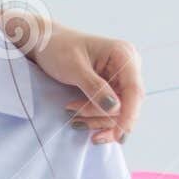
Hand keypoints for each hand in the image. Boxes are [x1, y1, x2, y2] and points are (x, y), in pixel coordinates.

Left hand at [0, 7, 141, 144]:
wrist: (45, 43)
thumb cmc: (58, 48)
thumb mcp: (73, 67)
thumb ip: (94, 87)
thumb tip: (115, 108)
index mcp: (124, 55)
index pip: (134, 90)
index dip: (129, 115)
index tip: (118, 135)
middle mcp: (128, 67)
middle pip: (128, 104)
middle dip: (104, 117)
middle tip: (77, 120)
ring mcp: (121, 78)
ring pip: (118, 111)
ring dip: (96, 118)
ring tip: (72, 116)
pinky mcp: (112, 88)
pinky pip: (109, 110)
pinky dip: (94, 116)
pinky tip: (79, 119)